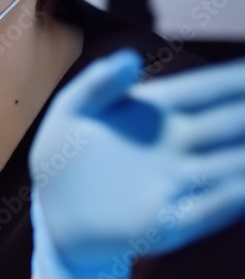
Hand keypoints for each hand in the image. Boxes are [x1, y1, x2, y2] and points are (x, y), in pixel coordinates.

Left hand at [29, 50, 244, 278]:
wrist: (53, 211)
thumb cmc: (64, 155)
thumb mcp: (71, 110)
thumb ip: (97, 83)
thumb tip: (131, 58)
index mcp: (157, 112)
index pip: (205, 90)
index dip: (234, 79)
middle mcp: (176, 145)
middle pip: (229, 123)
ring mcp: (176, 182)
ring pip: (231, 164)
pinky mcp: (167, 220)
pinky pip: (209, 207)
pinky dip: (231, 197)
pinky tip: (241, 188)